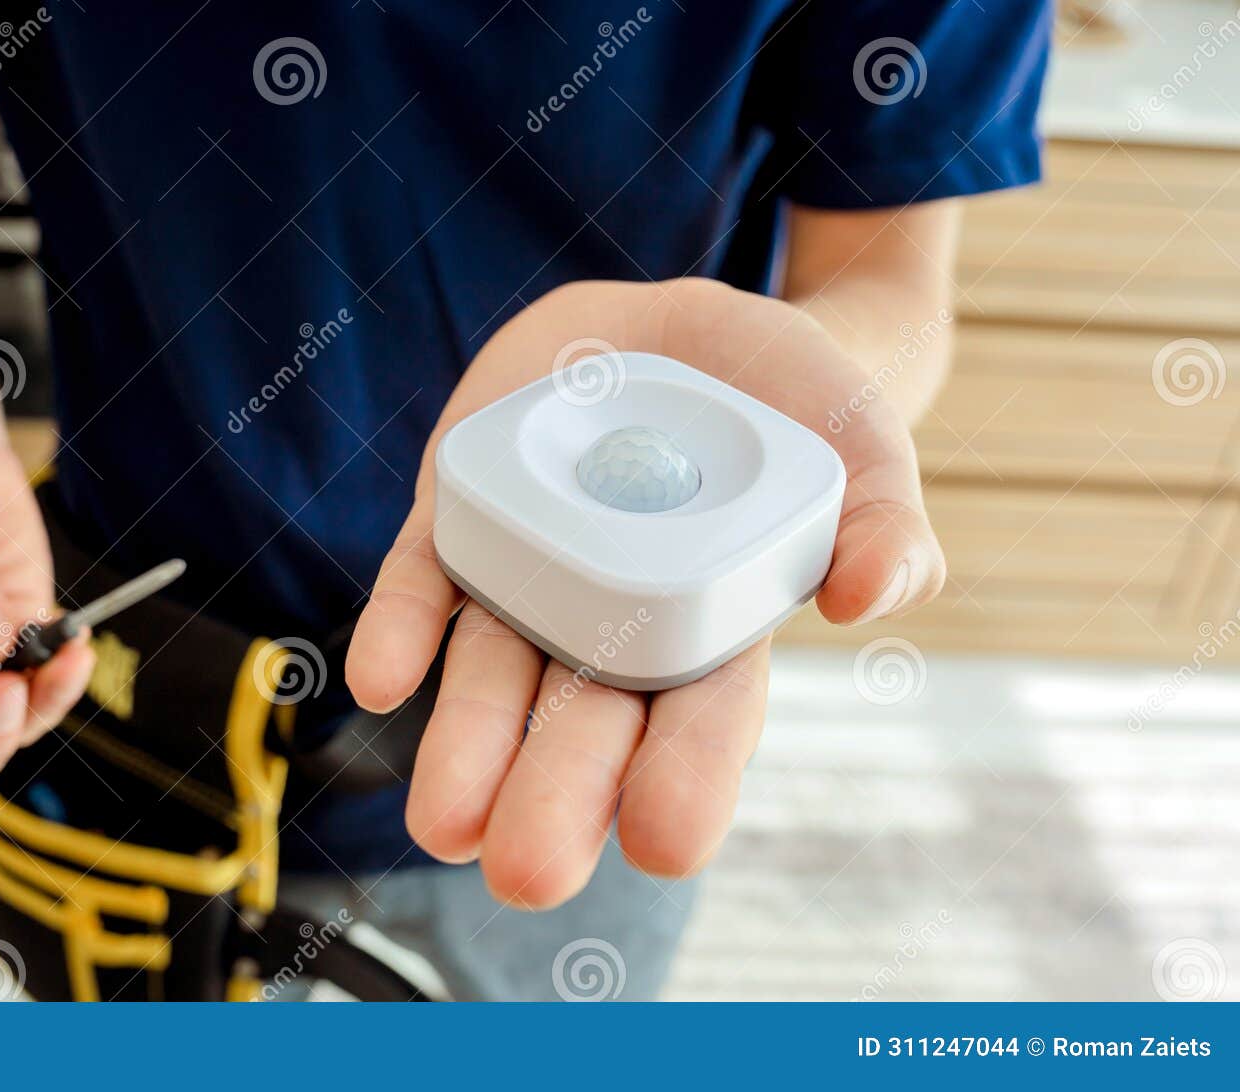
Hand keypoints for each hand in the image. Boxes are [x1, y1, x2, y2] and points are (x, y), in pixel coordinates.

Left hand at [345, 279, 944, 906]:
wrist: (679, 329)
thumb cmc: (784, 404)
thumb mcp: (856, 439)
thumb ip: (884, 514)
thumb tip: (874, 595)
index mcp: (713, 631)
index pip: (701, 722)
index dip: (687, 779)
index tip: (666, 842)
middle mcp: (610, 626)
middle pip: (581, 723)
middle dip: (556, 798)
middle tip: (529, 874)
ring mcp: (530, 576)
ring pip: (489, 675)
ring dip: (465, 745)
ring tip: (446, 824)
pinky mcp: (463, 519)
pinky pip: (423, 580)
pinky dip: (401, 628)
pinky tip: (379, 679)